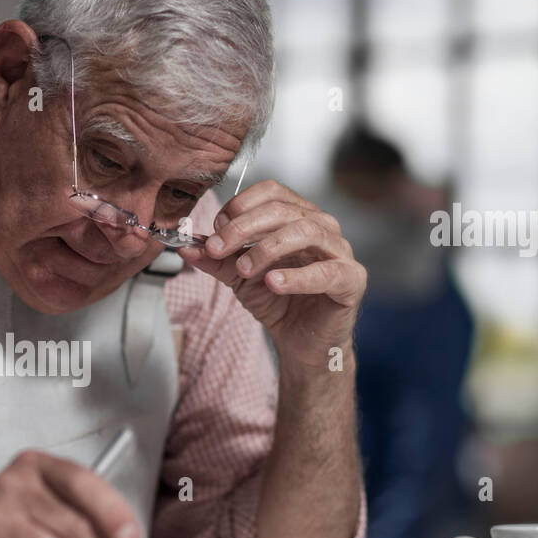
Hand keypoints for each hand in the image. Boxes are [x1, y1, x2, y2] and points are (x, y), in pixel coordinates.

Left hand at [177, 180, 366, 371]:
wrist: (302, 344)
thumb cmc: (278, 303)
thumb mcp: (239, 277)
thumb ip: (216, 260)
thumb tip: (186, 245)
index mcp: (297, 217)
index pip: (271, 193)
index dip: (239, 207)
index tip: (215, 231)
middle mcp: (322, 227)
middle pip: (283, 210)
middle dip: (244, 227)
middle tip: (218, 248)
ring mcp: (340, 251)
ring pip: (306, 232)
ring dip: (267, 248)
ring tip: (244, 269)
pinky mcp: (351, 280)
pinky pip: (326, 272)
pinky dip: (296, 276)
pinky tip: (273, 283)